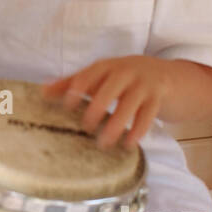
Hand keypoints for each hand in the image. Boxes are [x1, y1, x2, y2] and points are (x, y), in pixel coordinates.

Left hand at [41, 55, 172, 149]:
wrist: (169, 76)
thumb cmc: (126, 78)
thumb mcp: (101, 76)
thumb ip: (73, 82)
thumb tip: (42, 91)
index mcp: (106, 66)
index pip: (88, 75)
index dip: (76, 90)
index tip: (67, 107)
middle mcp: (125, 71)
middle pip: (109, 88)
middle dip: (96, 108)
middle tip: (85, 128)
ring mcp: (144, 84)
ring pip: (130, 104)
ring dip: (116, 125)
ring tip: (104, 144)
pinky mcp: (158, 98)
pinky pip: (148, 115)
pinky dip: (137, 130)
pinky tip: (128, 145)